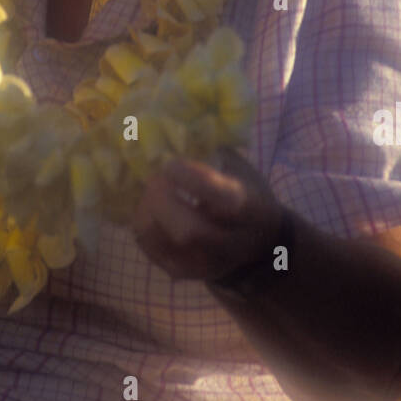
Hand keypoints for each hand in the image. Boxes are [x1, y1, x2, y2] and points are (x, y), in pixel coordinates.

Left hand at [130, 147, 283, 283]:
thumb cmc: (248, 195)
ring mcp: (203, 265)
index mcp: (251, 212)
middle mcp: (229, 246)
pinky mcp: (180, 272)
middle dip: (162, 198)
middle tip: (155, 176)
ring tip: (151, 188)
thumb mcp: (242, 170)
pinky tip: (150, 204)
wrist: (259, 245)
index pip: (223, 200)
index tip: (172, 161)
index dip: (191, 178)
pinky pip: (147, 245)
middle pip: (189, 231)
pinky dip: (141, 219)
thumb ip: (213, 151)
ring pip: (160, 240)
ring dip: (146, 207)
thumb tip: (175, 128)